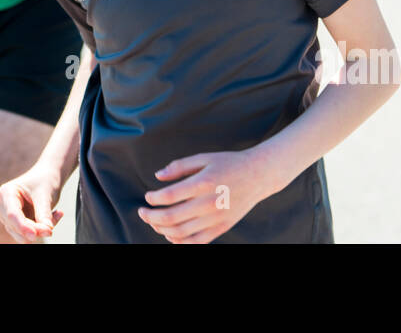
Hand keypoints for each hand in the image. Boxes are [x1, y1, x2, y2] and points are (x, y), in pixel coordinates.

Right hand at [0, 165, 64, 242]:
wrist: (47, 178)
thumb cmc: (45, 182)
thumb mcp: (45, 195)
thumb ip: (44, 213)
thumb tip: (47, 231)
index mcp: (6, 192)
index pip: (12, 214)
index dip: (23, 227)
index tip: (36, 235)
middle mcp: (2, 205)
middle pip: (15, 226)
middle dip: (35, 230)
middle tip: (51, 228)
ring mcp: (7, 216)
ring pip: (21, 234)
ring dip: (40, 230)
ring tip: (57, 214)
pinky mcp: (15, 224)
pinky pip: (27, 235)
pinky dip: (42, 229)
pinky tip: (56, 215)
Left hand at [137, 150, 276, 243]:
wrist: (258, 175)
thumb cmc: (229, 163)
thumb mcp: (204, 158)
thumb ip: (179, 166)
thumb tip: (157, 176)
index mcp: (203, 183)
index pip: (170, 196)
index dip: (154, 199)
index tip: (148, 197)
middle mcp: (209, 203)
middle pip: (172, 217)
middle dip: (151, 217)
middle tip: (142, 213)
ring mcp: (216, 218)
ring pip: (182, 232)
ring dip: (162, 230)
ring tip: (154, 223)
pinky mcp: (222, 227)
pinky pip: (197, 242)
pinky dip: (180, 242)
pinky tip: (170, 235)